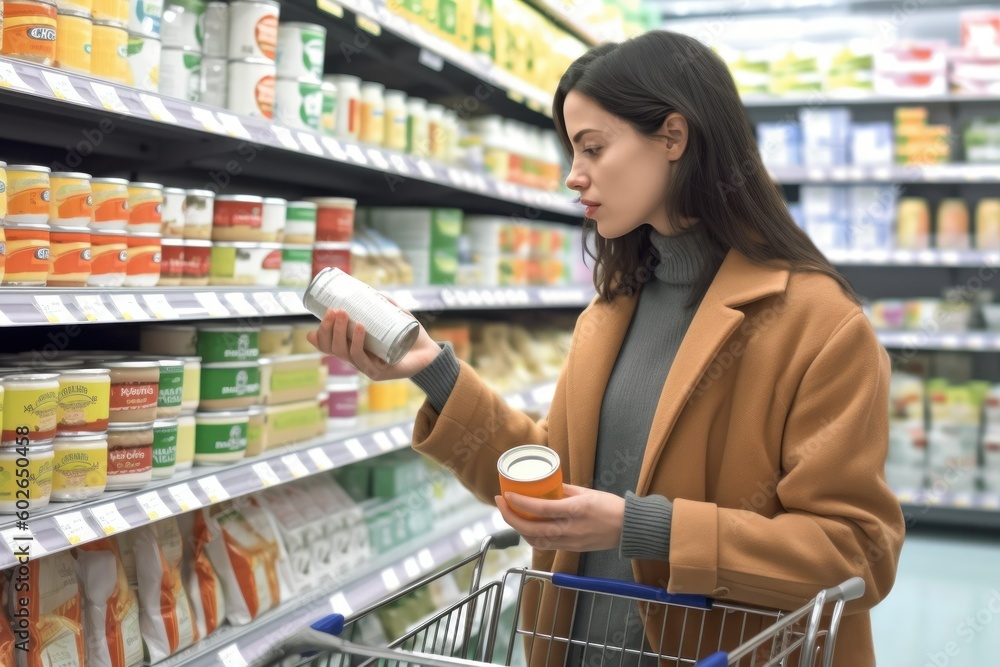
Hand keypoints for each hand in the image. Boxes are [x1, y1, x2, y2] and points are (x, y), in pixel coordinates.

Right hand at [307, 307, 441, 380]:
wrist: (431, 353)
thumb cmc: (411, 336)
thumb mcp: (395, 317)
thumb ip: (385, 304)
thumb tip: (371, 290)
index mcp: (355, 348)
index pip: (330, 346)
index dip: (319, 338)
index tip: (315, 323)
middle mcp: (358, 359)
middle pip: (332, 348)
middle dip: (328, 329)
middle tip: (334, 310)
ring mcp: (366, 367)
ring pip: (344, 353)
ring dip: (340, 332)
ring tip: (343, 314)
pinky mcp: (377, 373)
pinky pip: (362, 359)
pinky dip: (357, 343)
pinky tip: (360, 328)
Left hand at [495, 484, 624, 551]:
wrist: (629, 528)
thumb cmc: (611, 506)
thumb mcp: (587, 492)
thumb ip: (565, 490)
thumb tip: (545, 486)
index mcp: (575, 510)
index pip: (540, 509)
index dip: (520, 503)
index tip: (507, 494)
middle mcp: (570, 529)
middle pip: (532, 529)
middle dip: (511, 518)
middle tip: (501, 504)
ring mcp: (570, 541)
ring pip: (536, 540)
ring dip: (519, 529)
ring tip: (511, 514)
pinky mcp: (572, 548)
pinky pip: (546, 545)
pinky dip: (532, 537)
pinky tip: (526, 527)